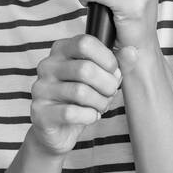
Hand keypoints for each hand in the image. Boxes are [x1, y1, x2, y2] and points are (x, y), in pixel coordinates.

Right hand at [28, 33, 122, 158]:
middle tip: (110, 94)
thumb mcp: (100, 78)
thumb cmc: (81, 99)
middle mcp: (47, 66)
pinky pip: (71, 112)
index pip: (85, 42)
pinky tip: (91, 116)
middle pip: (85, 69)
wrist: (58, 131)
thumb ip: (117, 64)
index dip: (106, 58)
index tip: (114, 71)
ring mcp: (41, 89)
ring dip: (99, 102)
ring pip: (80, 92)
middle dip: (107, 85)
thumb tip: (131, 52)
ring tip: (101, 106)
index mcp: (61, 50)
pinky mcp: (40, 112)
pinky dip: (89, 116)